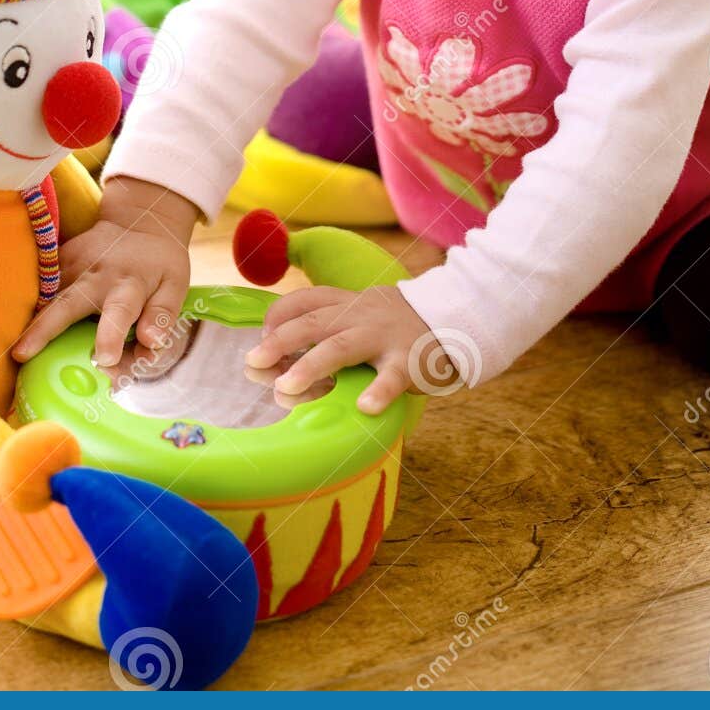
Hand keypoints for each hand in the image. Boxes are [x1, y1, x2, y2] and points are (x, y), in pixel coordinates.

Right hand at [12, 177, 199, 366]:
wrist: (140, 221)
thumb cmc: (159, 264)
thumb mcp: (175, 285)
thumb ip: (162, 316)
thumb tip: (151, 345)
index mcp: (131, 284)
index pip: (121, 310)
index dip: (113, 335)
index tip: (105, 359)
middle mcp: (99, 274)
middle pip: (68, 303)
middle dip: (44, 329)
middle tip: (21, 353)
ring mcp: (75, 263)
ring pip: (48, 295)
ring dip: (29, 321)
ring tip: (12, 348)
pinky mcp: (60, 258)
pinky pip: (43, 285)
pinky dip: (30, 306)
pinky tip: (17, 326)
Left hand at [244, 284, 457, 414]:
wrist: (456, 319)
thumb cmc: (399, 328)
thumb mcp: (362, 317)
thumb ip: (328, 334)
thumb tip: (281, 367)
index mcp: (347, 303)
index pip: (303, 301)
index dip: (277, 317)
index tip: (261, 339)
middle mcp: (360, 315)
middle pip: (312, 323)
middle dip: (279, 342)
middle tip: (253, 363)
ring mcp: (384, 337)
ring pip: (341, 347)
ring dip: (310, 366)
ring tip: (285, 389)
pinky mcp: (409, 360)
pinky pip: (391, 377)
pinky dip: (378, 392)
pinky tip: (364, 408)